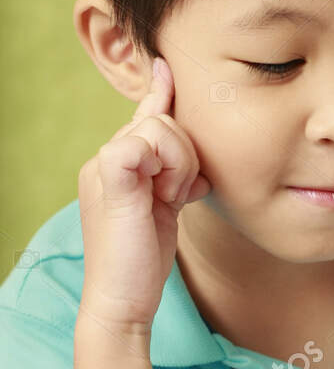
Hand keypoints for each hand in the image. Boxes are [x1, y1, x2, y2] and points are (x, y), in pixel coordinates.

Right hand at [78, 56, 211, 330]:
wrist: (123, 300)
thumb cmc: (145, 260)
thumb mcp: (166, 206)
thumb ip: (174, 173)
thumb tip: (196, 153)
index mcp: (117, 163)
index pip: (145, 118)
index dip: (160, 93)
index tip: (167, 68)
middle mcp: (105, 158)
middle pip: (162, 120)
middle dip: (185, 154)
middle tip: (178, 194)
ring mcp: (103, 165)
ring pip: (160, 127)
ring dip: (180, 163)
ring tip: (171, 199)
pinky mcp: (109, 176)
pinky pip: (146, 141)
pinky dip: (168, 166)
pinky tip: (166, 197)